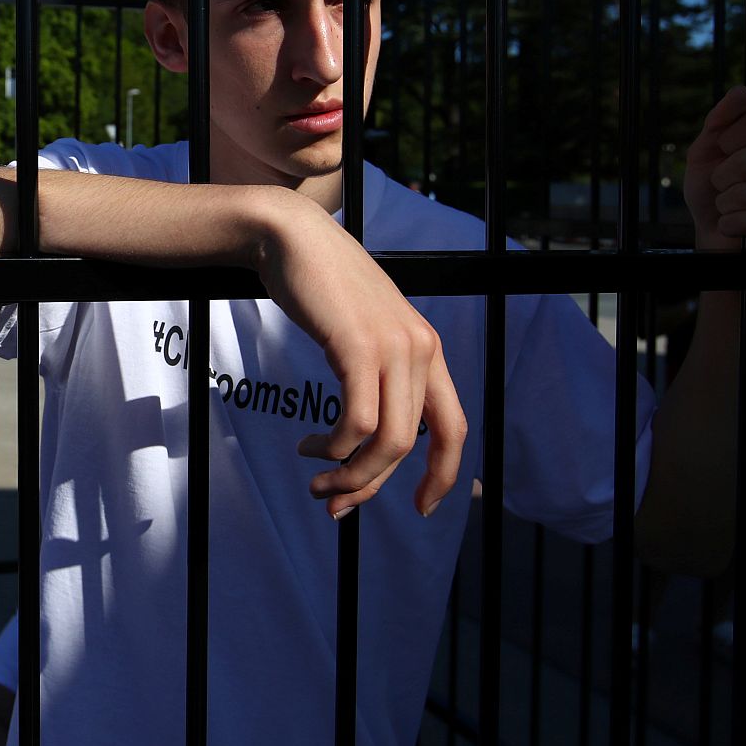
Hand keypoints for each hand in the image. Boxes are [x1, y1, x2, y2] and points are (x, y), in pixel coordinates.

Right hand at [253, 194, 467, 518]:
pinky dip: (333, 447)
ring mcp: (392, 347)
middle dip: (370, 485)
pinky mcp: (358, 346)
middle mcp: (420, 350)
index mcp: (427, 350)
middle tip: (334, 503)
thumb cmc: (321, 287)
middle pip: (407, 445)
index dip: (443, 476)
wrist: (292, 238)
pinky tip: (310, 446)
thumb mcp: (362, 333)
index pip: (453, 428)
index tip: (419, 507)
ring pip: (384, 441)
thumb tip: (366, 432)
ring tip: (316, 481)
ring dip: (348, 474)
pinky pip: (355, 421)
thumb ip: (376, 373)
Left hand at [686, 86, 745, 250]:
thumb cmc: (716, 186)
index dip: (730, 138)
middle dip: (722, 178)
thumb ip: (720, 119)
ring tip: (729, 206)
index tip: (723, 150)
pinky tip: (732, 224)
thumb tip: (742, 91)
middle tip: (724, 186)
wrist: (718, 230)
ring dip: (726, 203)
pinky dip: (734, 223)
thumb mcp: (708, 148)